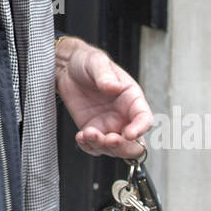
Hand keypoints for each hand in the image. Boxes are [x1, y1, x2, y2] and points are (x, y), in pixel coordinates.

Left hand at [55, 36, 152, 158]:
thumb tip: (113, 87)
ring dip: (102, 147)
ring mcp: (108, 125)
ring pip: (114, 149)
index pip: (144, 118)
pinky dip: (89, 147)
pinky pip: (95, 147)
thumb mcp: (97, 62)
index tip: (129, 134)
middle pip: (133, 143)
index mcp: (131, 98)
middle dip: (122, 147)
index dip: (140, 128)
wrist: (67, 67)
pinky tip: (80, 137)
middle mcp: (123, 115)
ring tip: (87, 134)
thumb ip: (105, 75)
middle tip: (108, 140)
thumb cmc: (88, 61)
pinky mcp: (93, 130)